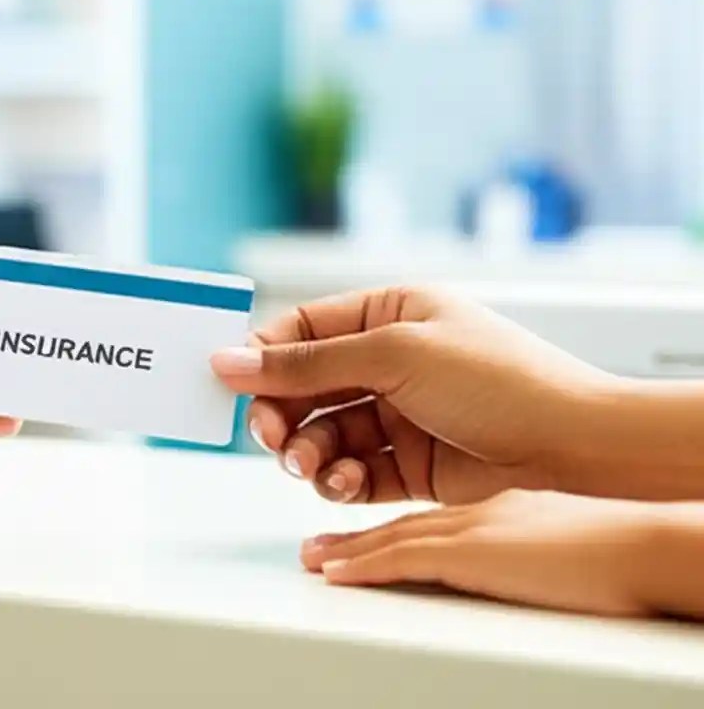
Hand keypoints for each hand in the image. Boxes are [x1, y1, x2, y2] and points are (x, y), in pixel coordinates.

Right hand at [211, 288, 614, 504]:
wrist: (568, 442)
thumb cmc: (497, 379)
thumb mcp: (391, 355)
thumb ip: (304, 363)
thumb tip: (229, 360)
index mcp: (387, 314)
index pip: (301, 329)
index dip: (262, 356)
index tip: (230, 383)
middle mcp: (387, 362)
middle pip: (302, 388)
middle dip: (280, 413)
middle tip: (269, 435)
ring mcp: (395, 414)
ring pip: (319, 435)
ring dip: (306, 452)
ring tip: (312, 465)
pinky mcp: (404, 465)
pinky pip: (348, 472)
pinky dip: (338, 480)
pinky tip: (347, 482)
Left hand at [300, 489, 703, 617]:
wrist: (647, 544)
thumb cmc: (619, 545)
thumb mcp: (552, 535)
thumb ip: (521, 540)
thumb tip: (508, 562)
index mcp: (495, 503)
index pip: (426, 513)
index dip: (385, 527)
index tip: (355, 541)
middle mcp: (475, 508)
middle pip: (398, 518)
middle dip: (350, 535)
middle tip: (314, 550)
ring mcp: (471, 524)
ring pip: (390, 533)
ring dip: (344, 549)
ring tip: (311, 562)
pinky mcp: (472, 548)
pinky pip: (401, 555)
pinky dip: (362, 564)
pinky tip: (335, 575)